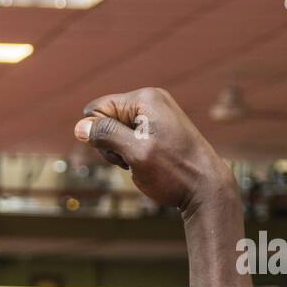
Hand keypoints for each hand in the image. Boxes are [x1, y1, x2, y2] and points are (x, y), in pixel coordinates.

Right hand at [74, 88, 235, 215]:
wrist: (206, 188)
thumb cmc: (174, 171)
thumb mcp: (136, 153)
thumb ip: (107, 136)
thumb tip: (79, 126)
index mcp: (146, 98)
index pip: (97, 109)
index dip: (99, 134)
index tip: (121, 152)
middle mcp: (151, 100)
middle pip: (106, 120)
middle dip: (111, 144)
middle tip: (133, 159)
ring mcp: (156, 115)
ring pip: (116, 132)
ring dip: (120, 152)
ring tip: (142, 163)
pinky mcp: (158, 130)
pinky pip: (130, 138)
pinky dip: (132, 154)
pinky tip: (148, 163)